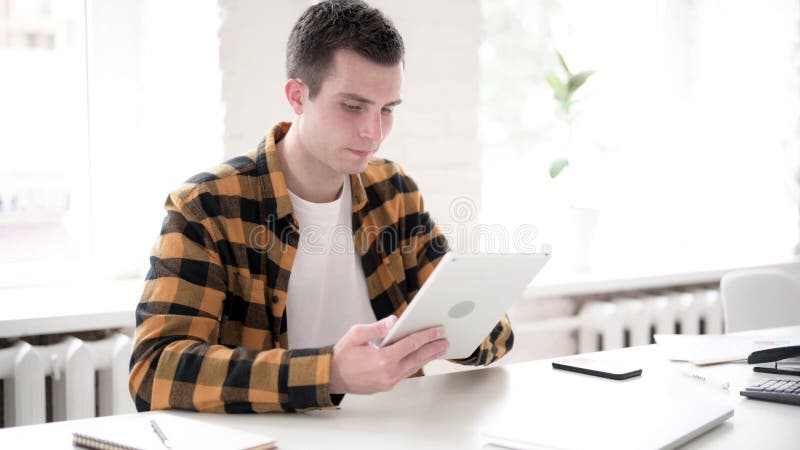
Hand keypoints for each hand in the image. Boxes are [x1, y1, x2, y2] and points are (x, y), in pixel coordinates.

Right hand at [329, 315, 448, 394]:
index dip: (427, 336)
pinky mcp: (387, 385)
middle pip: (417, 358)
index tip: (438, 330)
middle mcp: (388, 373)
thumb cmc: (343, 355)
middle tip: (446, 340)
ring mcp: (388, 381)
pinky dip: (416, 364)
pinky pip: (406, 373)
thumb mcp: (356, 335)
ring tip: (440, 349)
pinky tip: (422, 358)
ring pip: (413, 367)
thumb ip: (377, 328)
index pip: (411, 344)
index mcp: (382, 359)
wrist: (332, 376)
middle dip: (433, 348)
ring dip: (428, 357)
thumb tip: (394, 321)